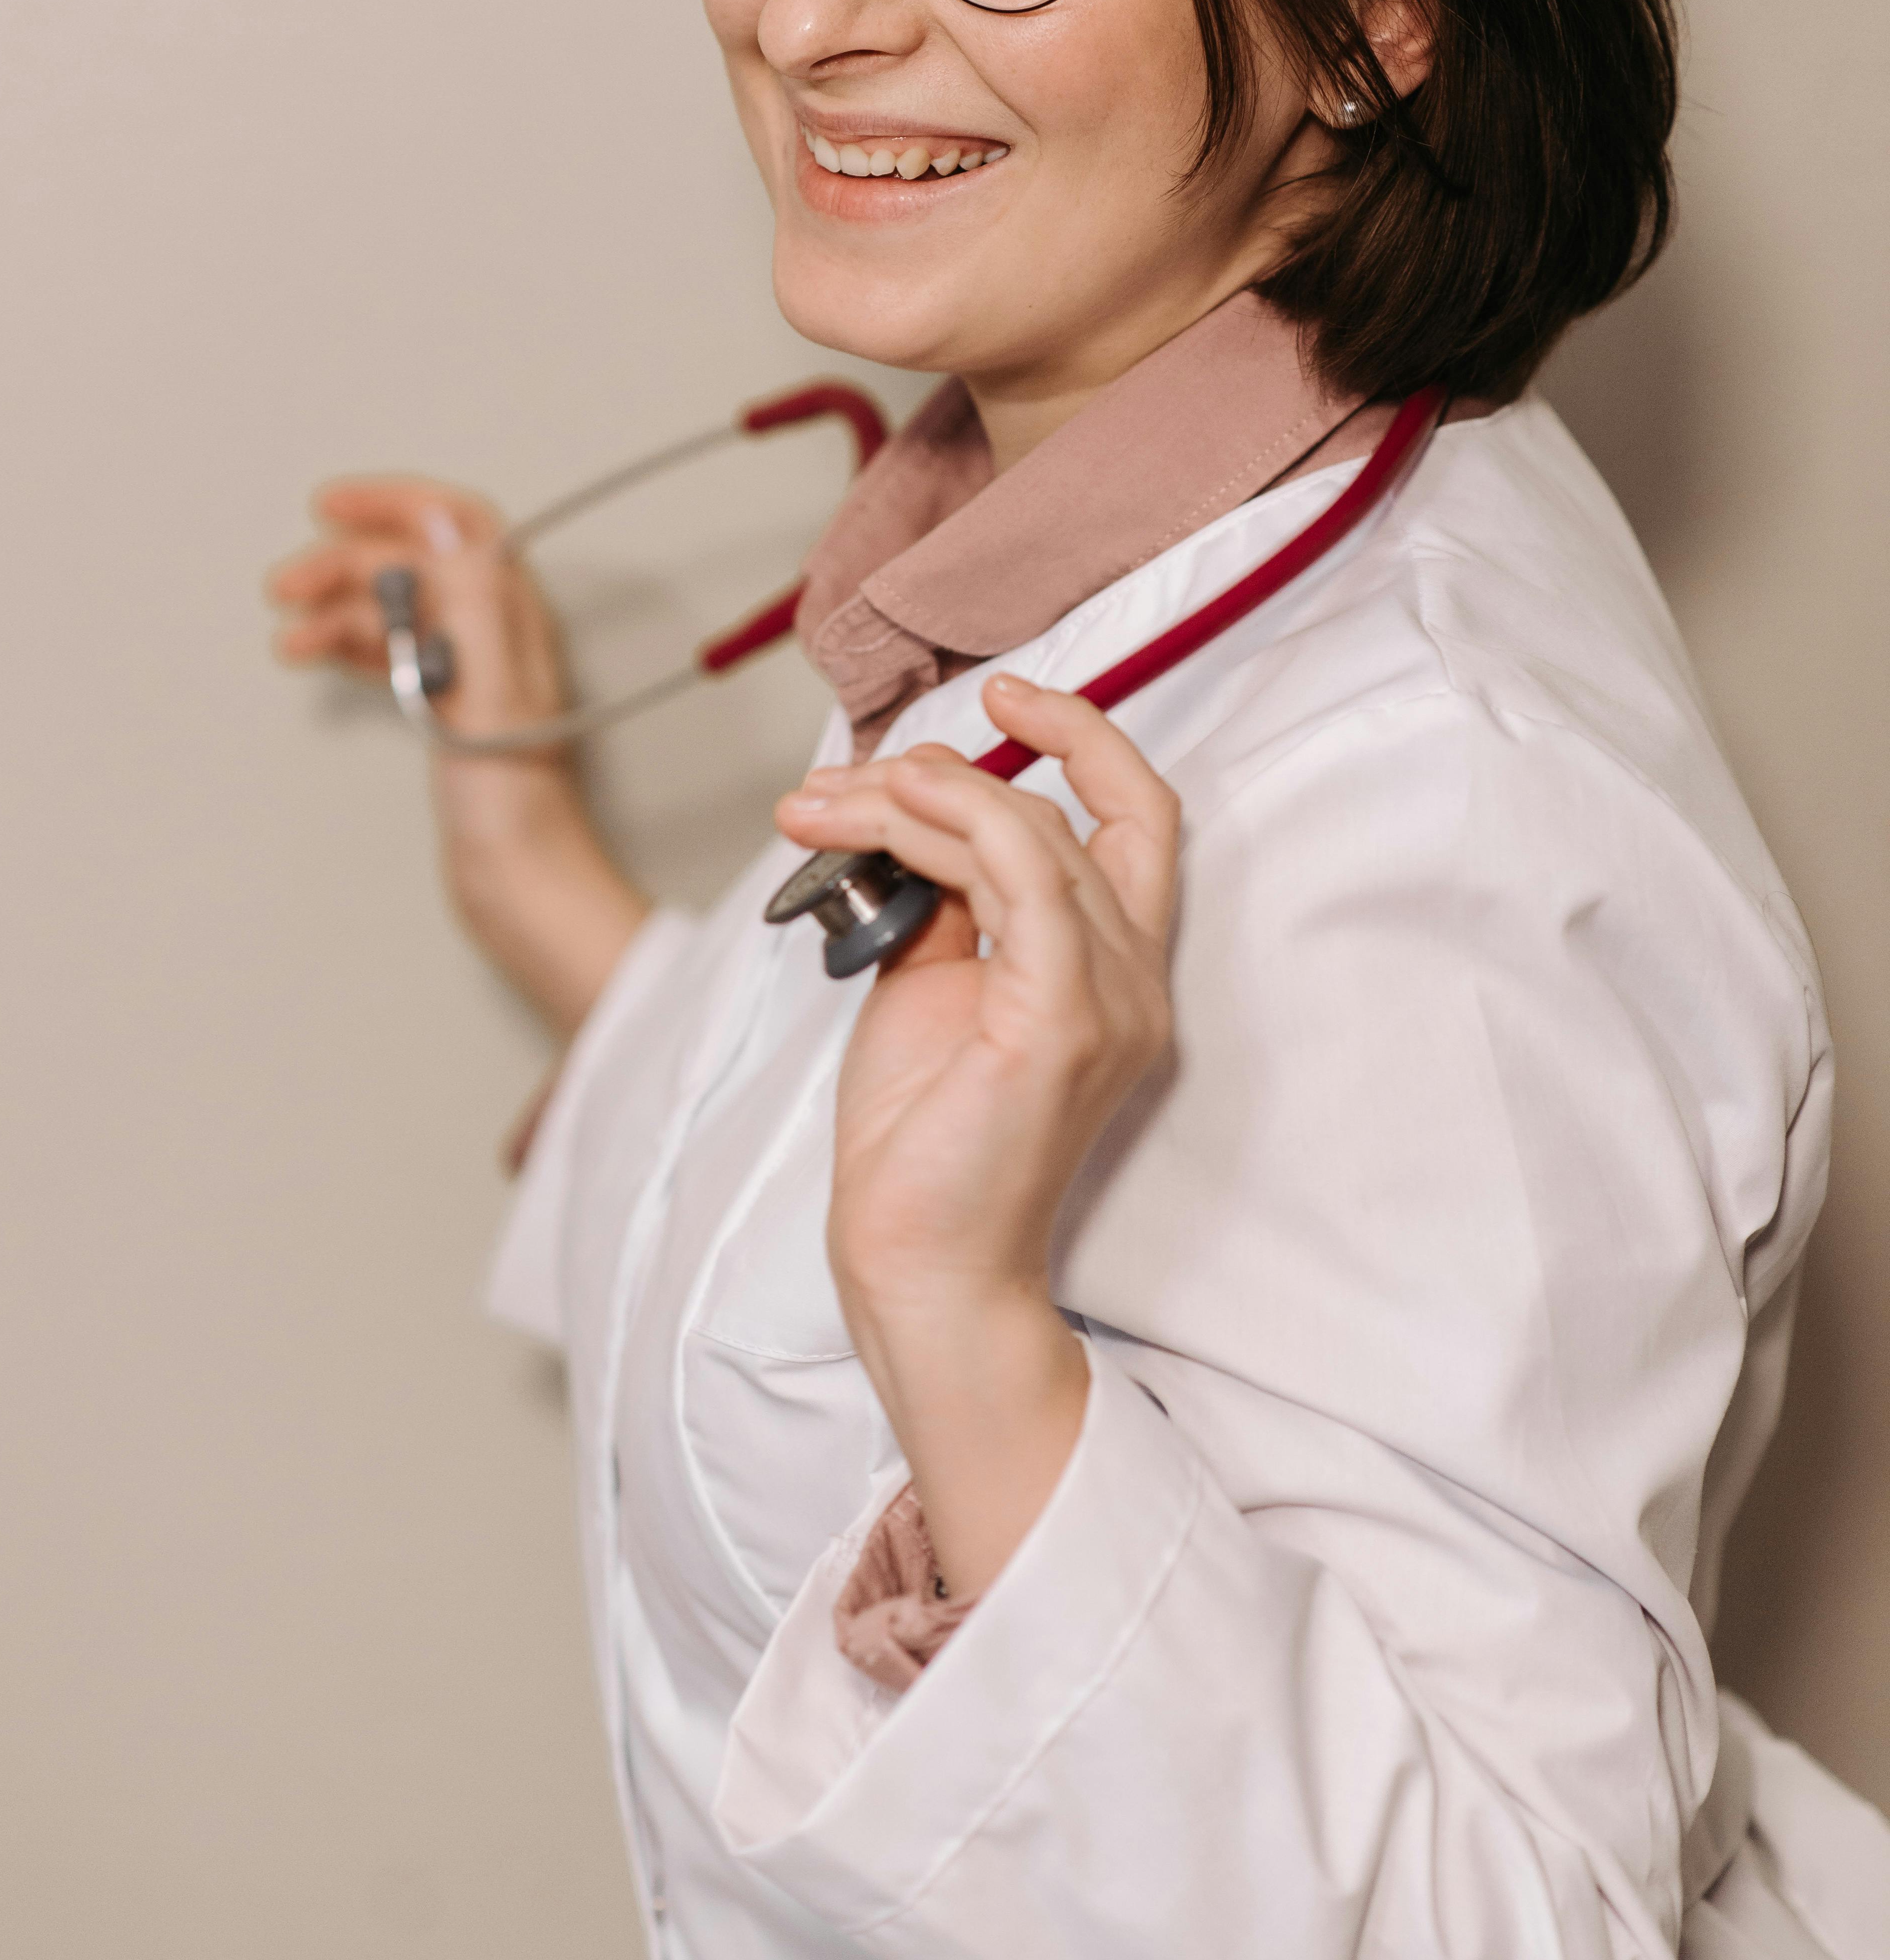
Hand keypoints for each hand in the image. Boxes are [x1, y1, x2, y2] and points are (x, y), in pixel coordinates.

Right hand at [266, 476, 646, 1047]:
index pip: (457, 524)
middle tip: (286, 586)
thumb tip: (448, 520)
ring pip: (394, 611)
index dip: (395, 503)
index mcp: (513, 618)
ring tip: (288, 632)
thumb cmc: (517, 804)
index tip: (332, 507)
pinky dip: (348, 645)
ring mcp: (468, 673)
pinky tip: (314, 652)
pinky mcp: (445, 710)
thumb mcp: (489, 691)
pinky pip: (390, 653)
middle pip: (414, 566)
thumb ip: (473, 601)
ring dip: (337, 608)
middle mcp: (494, 636)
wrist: (522, 883)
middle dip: (347, 562)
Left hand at [773, 673, 1178, 1592]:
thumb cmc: (918, 1142)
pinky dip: (955, 825)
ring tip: (821, 808)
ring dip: (914, 796)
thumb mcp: (929, 984)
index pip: (1139, 816)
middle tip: (834, 784)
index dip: (1084, 737)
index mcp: (1114, 971)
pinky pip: (1024, 881)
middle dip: (938, 773)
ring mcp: (1111, 1003)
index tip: (999, 694)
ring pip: (1028, 833)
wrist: (915, 1265)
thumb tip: (913, 809)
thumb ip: (943, 897)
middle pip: (1064, 812)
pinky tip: (884, 815)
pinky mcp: (1063, 1024)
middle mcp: (1133, 981)